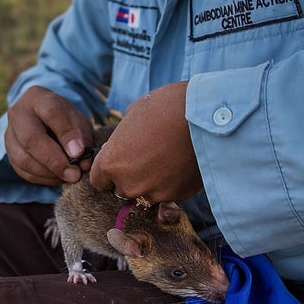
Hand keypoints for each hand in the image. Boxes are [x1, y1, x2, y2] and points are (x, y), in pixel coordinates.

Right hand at [5, 86, 93, 185]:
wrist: (42, 119)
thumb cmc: (64, 119)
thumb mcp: (77, 120)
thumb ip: (83, 138)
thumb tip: (83, 163)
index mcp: (38, 97)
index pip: (51, 113)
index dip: (66, 134)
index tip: (79, 153)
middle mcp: (18, 113)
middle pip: (30, 138)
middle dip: (54, 160)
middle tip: (74, 174)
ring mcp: (9, 134)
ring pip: (23, 158)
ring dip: (49, 173)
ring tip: (69, 177)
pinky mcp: (8, 153)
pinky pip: (22, 171)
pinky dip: (42, 179)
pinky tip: (58, 177)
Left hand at [89, 81, 201, 202]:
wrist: (204, 115)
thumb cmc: (165, 107)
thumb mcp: (133, 113)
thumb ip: (123, 135)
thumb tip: (124, 142)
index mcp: (111, 163)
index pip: (99, 181)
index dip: (109, 170)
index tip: (121, 160)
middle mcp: (130, 184)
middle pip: (123, 189)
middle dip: (131, 176)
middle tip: (147, 156)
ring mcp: (155, 193)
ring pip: (147, 193)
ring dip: (153, 181)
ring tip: (167, 158)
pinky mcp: (179, 196)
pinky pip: (170, 192)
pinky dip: (173, 182)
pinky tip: (181, 162)